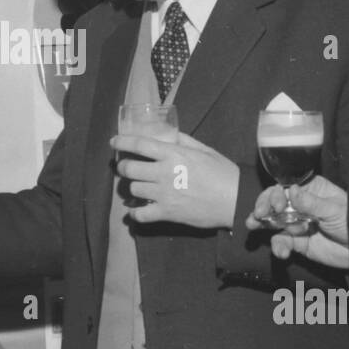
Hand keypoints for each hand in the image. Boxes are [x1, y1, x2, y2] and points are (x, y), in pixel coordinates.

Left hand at [111, 131, 238, 228]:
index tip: (113, 142)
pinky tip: (137, 211)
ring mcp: (164, 194)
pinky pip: (140, 215)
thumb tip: (167, 133)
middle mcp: (164, 172)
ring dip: (132, 188)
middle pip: (129, 168)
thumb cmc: (222, 172)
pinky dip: (135, 214)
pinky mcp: (167, 213)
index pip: (139, 144)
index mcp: (173, 154)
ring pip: (133, 189)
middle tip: (126, 168)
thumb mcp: (204, 150)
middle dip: (123, 167)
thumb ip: (183, 140)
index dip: (122, 142)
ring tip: (138, 188)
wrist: (235, 199)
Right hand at [246, 176, 348, 269]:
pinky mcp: (297, 241)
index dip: (275, 194)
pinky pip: (281, 241)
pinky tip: (282, 251)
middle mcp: (300, 204)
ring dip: (261, 222)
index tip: (276, 205)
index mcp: (311, 190)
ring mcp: (297, 222)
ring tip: (252, 225)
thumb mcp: (334, 210)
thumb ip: (311, 203)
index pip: (286, 187)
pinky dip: (278, 246)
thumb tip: (290, 190)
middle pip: (274, 201)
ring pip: (273, 220)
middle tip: (258, 215)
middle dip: (263, 206)